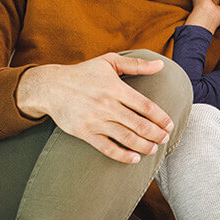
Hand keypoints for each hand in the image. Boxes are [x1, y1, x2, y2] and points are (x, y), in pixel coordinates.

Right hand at [16, 53, 174, 162]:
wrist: (50, 87)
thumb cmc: (83, 73)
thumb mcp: (109, 61)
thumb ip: (136, 64)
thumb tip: (161, 64)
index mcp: (116, 88)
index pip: (146, 106)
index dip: (161, 118)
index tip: (169, 125)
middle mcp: (107, 105)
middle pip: (140, 125)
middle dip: (157, 134)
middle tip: (165, 138)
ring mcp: (96, 120)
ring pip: (127, 138)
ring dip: (144, 146)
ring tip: (153, 149)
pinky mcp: (85, 133)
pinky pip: (107, 148)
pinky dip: (123, 156)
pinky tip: (134, 158)